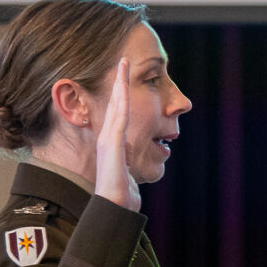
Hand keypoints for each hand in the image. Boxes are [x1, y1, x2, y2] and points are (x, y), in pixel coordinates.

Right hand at [94, 58, 139, 212]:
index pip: (119, 113)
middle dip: (119, 82)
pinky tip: (123, 86)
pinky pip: (118, 117)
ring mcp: (109, 139)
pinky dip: (120, 100)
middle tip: (123, 61)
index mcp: (114, 143)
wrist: (115, 205)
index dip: (122, 94)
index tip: (126, 77)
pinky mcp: (112, 143)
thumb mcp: (135, 171)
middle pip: (115, 103)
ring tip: (123, 64)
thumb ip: (139, 160)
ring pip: (116, 105)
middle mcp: (109, 137)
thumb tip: (158, 154)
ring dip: (119, 84)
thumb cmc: (125, 194)